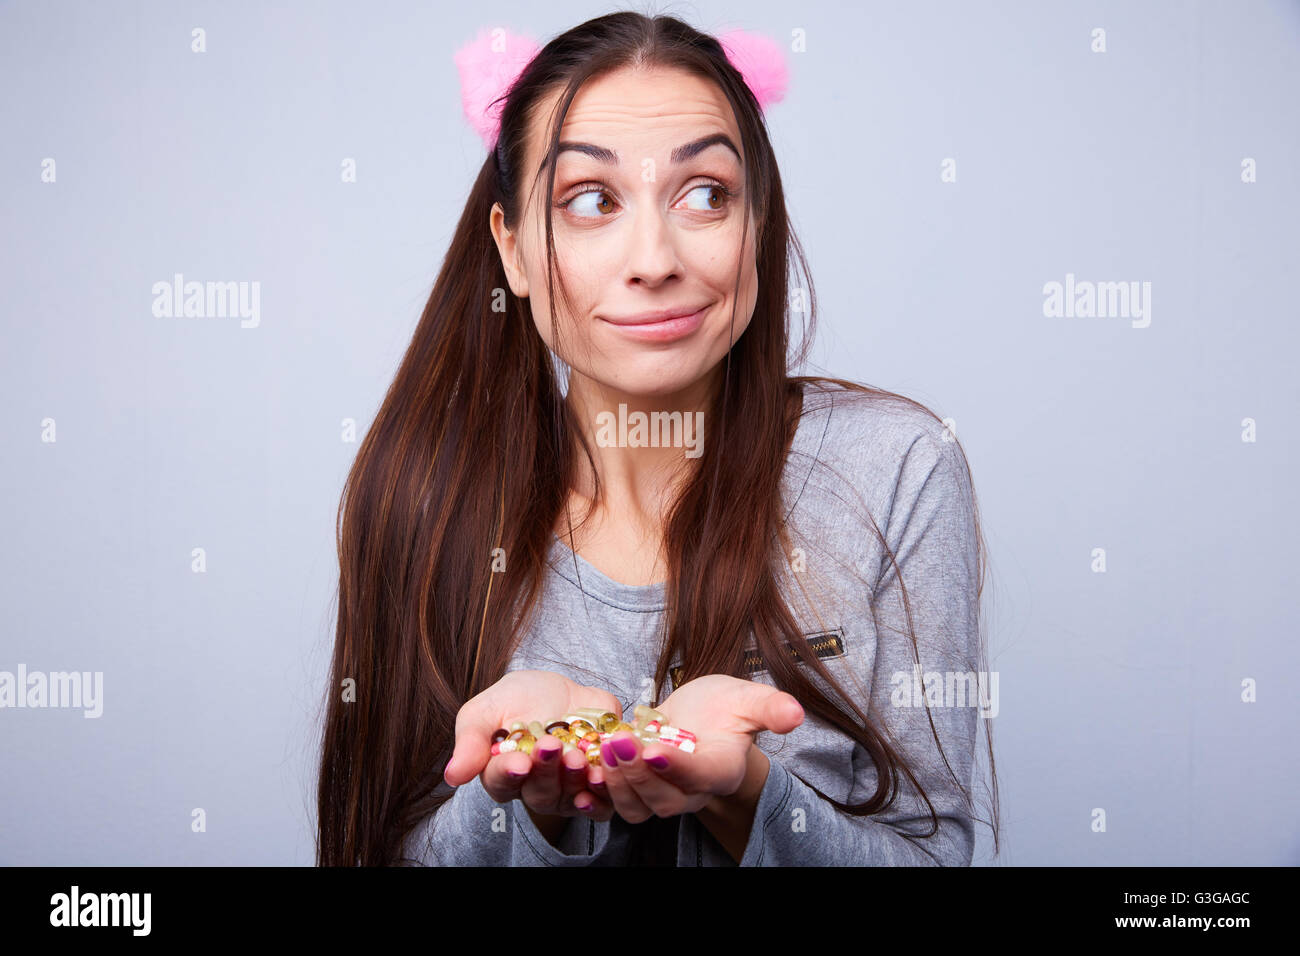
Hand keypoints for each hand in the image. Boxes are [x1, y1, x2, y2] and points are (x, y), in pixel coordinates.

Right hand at [443, 670, 619, 823]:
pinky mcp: (598, 784)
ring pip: (571, 798)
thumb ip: (470, 740)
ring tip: (578, 755)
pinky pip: (602, 803)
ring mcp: (567, 790)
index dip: (509, 773)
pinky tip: (602, 776)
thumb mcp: (486, 710)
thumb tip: (452, 775)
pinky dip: (603, 794)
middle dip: (546, 771)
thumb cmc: (515, 701)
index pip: (501, 782)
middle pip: (539, 793)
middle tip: (552, 747)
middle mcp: (535, 789)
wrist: (559, 691)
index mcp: (502, 774)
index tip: (518, 761)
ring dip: (575, 779)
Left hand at [591, 675, 803, 823]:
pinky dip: (600, 793)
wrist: (700, 718)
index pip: (702, 776)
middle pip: (666, 800)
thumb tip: (796, 714)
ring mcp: (664, 794)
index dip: (678, 768)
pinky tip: (586, 771)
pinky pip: (617, 805)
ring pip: (639, 808)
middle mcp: (693, 790)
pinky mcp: (638, 791)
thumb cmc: (724, 708)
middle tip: (619, 742)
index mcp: (722, 769)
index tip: (655, 748)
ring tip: (603, 750)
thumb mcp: (747, 698)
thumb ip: (770, 707)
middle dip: (640, 775)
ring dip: (618, 784)